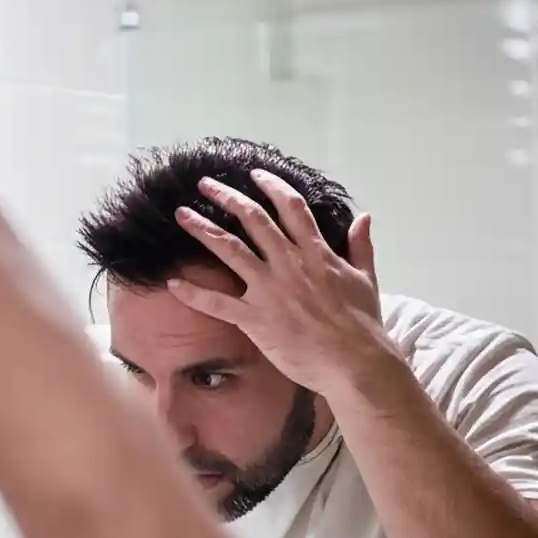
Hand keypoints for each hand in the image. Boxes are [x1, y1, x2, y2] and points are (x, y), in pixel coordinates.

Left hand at [167, 170, 399, 395]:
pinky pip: (217, 303)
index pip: (291, 207)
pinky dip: (193, 293)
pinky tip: (172, 284)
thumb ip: (360, 245)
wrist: (355, 363)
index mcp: (316, 252)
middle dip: (227, 197)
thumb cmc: (363, 324)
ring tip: (182, 214)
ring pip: (229, 250)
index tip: (255, 175)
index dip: (271, 186)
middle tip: (205, 184)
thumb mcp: (365, 278)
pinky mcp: (255, 319)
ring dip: (202, 229)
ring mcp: (269, 289)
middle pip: (253, 219)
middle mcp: (289, 263)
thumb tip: (363, 217)